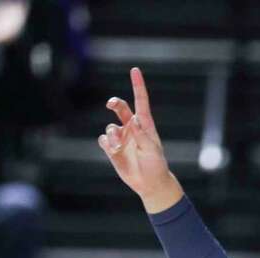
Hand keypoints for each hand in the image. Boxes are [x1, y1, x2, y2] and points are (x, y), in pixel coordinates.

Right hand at [98, 67, 182, 211]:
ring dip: (112, 135)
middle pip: (120, 108)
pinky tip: (113, 150)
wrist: (150, 183)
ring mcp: (121, 137)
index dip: (137, 86)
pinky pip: (103, 140)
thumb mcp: (152, 151)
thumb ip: (143, 137)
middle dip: (115, 103)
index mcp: (145, 125)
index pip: (141, 102)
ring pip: (109, 127)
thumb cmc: (156, 165)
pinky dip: (107, 143)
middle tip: (111, 104)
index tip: (135, 71)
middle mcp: (132, 128)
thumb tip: (134, 121)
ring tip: (118, 146)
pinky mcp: (112, 148)